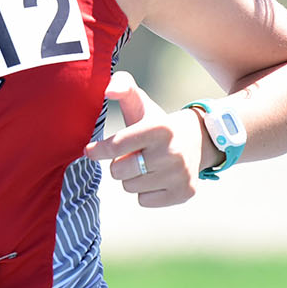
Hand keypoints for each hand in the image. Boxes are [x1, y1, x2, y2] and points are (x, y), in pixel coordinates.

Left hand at [84, 71, 214, 206]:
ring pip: (130, 187)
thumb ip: (122, 86)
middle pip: (119, 171)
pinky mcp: (184, 193)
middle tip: (131, 154)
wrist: (196, 140)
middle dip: (118, 163)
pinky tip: (156, 176)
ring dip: (131, 177)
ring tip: (145, 164)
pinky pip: (143, 201)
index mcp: (160, 128)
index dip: (98, 150)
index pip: (116, 146)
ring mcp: (181, 174)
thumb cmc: (156, 122)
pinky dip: (144, 191)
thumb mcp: (140, 102)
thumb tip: (108, 90)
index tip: (90, 150)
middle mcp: (173, 152)